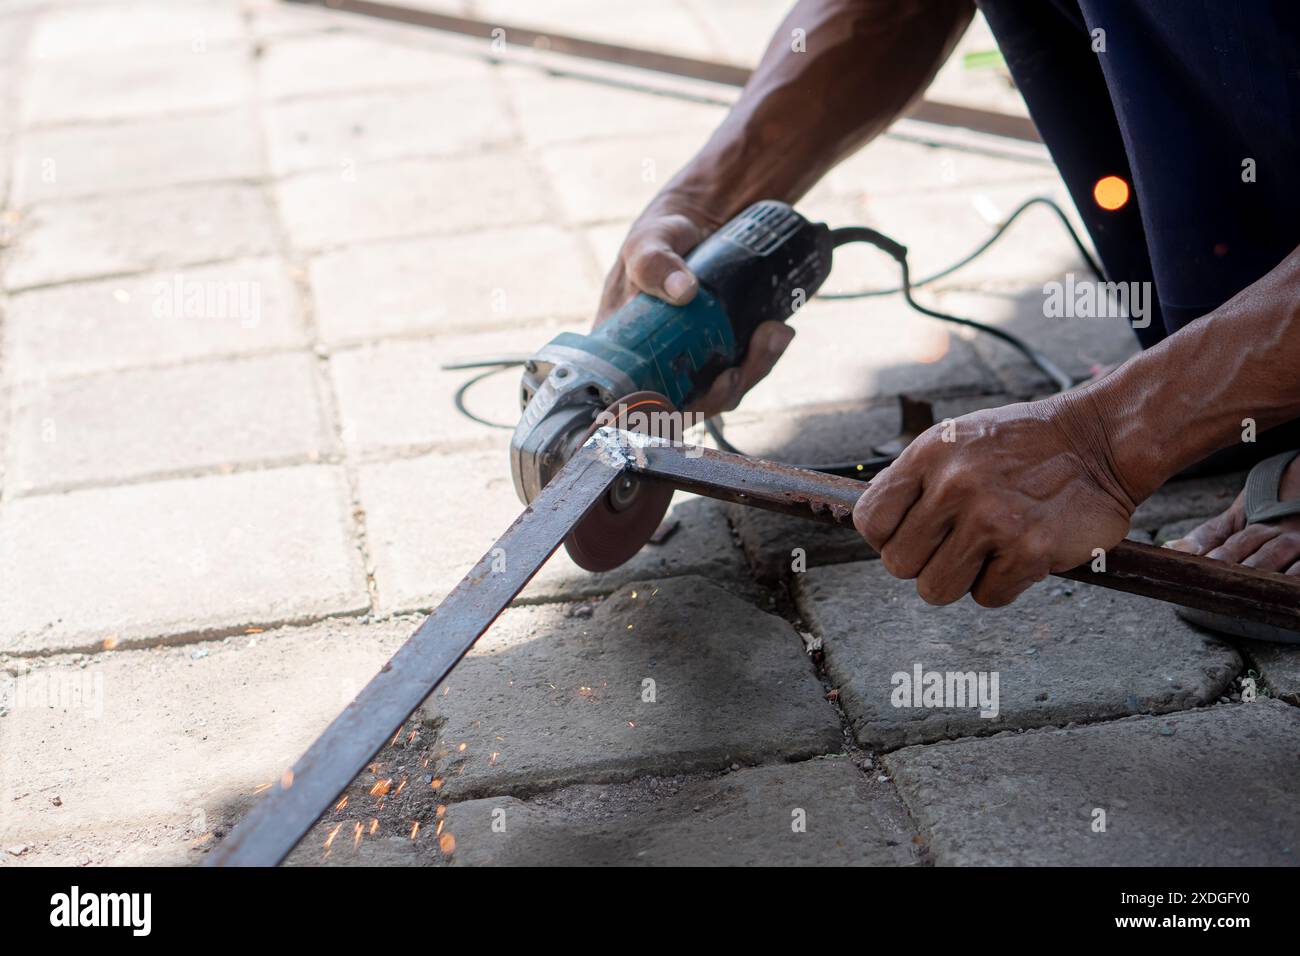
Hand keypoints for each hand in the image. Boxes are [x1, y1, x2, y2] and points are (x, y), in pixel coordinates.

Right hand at [596, 202, 794, 418]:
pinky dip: (763, 356)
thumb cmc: (660, 235)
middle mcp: (656, 364)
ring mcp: (693, 360)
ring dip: (750, 373)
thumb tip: (683, 291)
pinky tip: (778, 332)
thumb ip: (654, 263)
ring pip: (720, 390)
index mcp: (620, 352)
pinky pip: (742, 369)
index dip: (657, 415)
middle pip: (685, 404)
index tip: (685, 402)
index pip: (632, 402)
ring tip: (771, 335)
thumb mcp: (648, 243)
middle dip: (717, 396)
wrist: (698, 221)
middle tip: (737, 371)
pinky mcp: (723, 351)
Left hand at [852, 395, 1137, 606]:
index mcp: (930, 456)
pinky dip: (1004, 583)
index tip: (910, 535)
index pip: (871, 521)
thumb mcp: (957, 441)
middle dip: (924, 563)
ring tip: (987, 549)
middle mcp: (955, 486)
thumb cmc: (1023, 444)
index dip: (886, 538)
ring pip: (936, 589)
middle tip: (955, 545)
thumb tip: (875, 527)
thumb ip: (915, 480)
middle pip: (899, 564)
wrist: (1098, 441)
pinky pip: (987, 597)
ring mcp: (992, 520)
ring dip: (961, 579)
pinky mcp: (1029, 551)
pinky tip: (1020, 551)